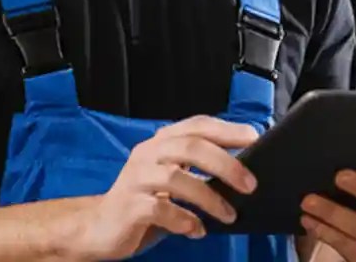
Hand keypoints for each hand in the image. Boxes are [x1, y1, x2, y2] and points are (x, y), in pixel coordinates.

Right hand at [66, 115, 259, 260]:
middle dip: (225, 164)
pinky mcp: (128, 206)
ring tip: (228, 216)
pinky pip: (159, 209)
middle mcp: (147, 153)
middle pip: (189, 147)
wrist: (101, 227)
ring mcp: (135, 179)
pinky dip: (183, 220)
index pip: (197, 125)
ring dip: (209, 198)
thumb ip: (199, 169)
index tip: (254, 138)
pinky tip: (197, 230)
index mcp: (161, 142)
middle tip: (250, 184)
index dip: (227, 129)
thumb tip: (245, 172)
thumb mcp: (173, 178)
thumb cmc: (146, 202)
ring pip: (176, 178)